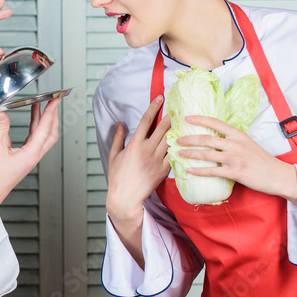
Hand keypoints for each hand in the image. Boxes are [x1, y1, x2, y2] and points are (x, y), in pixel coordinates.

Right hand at [0, 98, 60, 207]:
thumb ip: (0, 128)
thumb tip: (2, 113)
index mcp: (31, 154)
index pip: (45, 129)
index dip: (50, 113)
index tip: (55, 101)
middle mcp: (33, 157)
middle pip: (50, 134)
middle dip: (52, 117)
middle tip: (52, 103)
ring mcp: (28, 159)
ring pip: (41, 137)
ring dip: (42, 122)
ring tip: (38, 107)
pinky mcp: (21, 160)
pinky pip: (32, 141)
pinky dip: (32, 129)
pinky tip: (27, 123)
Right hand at [105, 96, 171, 226]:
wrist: (126, 198)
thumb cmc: (117, 177)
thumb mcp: (113, 155)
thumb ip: (118, 138)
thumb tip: (120, 123)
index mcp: (134, 145)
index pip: (146, 121)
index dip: (154, 107)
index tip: (160, 97)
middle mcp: (147, 150)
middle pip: (162, 128)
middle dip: (170, 115)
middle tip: (177, 106)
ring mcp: (156, 160)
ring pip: (171, 140)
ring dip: (177, 129)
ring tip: (183, 121)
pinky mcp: (163, 170)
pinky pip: (173, 155)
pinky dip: (178, 147)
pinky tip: (183, 141)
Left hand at [176, 115, 296, 202]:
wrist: (277, 175)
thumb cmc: (261, 160)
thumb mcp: (247, 143)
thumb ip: (232, 139)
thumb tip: (214, 137)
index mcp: (238, 135)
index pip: (216, 123)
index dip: (200, 119)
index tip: (186, 118)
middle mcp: (235, 144)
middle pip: (207, 139)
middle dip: (190, 138)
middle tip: (177, 139)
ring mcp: (235, 158)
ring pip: (207, 154)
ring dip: (191, 153)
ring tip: (179, 153)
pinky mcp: (236, 172)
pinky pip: (213, 171)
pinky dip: (199, 171)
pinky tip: (189, 170)